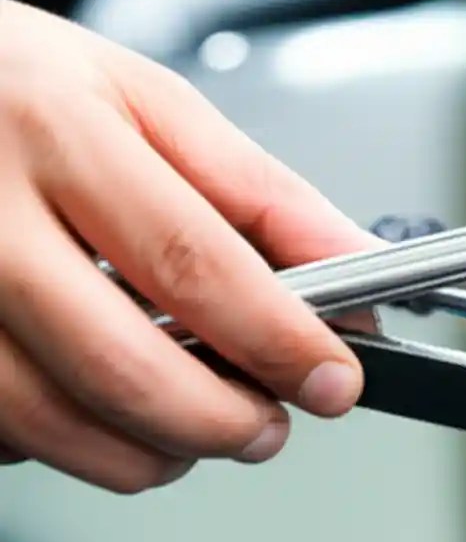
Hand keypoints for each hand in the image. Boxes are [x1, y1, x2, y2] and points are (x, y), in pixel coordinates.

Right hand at [0, 0, 380, 492]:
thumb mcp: (149, 105)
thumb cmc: (19, 90)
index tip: (330, 380)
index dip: (276, 339)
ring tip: (198, 424)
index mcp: (56, 133)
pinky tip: (103, 404)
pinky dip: (70, 439)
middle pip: (121, 365)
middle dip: (221, 421)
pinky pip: (2, 430)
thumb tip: (355, 261)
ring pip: (52, 423)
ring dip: (149, 451)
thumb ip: (260, 193)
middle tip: (267, 425)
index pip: (190, 262)